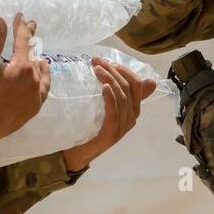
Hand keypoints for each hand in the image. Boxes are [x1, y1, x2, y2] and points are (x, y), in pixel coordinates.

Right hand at [0, 14, 50, 145]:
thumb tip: (1, 21)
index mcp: (21, 66)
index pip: (23, 41)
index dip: (21, 27)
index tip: (20, 16)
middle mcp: (33, 76)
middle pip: (33, 52)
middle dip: (30, 37)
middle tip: (31, 24)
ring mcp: (37, 90)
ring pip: (39, 67)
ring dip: (35, 55)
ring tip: (34, 47)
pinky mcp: (38, 102)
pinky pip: (45, 83)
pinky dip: (44, 73)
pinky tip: (43, 67)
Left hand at [61, 57, 156, 171]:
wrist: (76, 153)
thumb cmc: (90, 127)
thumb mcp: (105, 106)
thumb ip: (117, 92)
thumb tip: (135, 76)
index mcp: (133, 110)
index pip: (137, 84)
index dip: (123, 69)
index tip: (105, 60)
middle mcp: (132, 118)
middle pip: (128, 88)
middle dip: (113, 71)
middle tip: (96, 61)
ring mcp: (123, 127)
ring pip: (121, 96)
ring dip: (109, 79)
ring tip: (96, 70)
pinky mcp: (112, 133)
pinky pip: (114, 111)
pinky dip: (110, 97)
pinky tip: (103, 87)